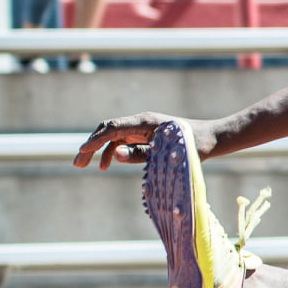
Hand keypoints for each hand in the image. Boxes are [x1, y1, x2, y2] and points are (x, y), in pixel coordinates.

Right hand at [74, 114, 216, 169]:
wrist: (210, 138)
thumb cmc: (191, 146)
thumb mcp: (166, 154)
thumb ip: (141, 154)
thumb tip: (115, 154)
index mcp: (145, 122)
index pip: (112, 128)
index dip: (95, 140)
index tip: (82, 152)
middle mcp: (141, 121)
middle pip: (108, 130)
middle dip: (91, 145)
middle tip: (77, 163)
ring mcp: (142, 127)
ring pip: (113, 136)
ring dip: (98, 150)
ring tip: (85, 166)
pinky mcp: (145, 134)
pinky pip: (122, 141)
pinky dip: (112, 152)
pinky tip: (106, 165)